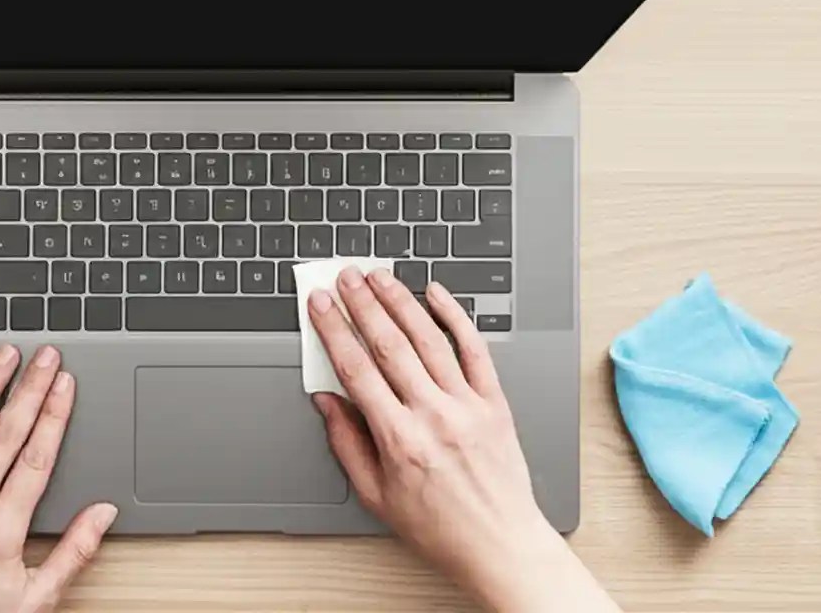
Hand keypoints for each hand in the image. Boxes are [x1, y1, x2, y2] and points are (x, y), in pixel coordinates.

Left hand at [0, 344, 116, 612]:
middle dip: (29, 388)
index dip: (54, 415)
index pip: (37, 456)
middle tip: (44, 355)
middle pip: (6, 433)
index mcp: (2, 528)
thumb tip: (102, 514)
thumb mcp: (34, 600)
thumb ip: (73, 553)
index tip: (65, 384)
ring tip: (3, 356)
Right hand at [309, 267, 616, 612]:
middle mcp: (433, 415)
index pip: (357, 369)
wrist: (500, 544)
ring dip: (400, 301)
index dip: (334, 330)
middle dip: (362, 304)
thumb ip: (347, 443)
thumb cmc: (439, 528)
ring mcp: (467, 405)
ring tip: (380, 276)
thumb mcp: (375, 495)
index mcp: (398, 440)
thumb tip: (326, 401)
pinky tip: (437, 294)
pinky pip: (474, 349)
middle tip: (345, 276)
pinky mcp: (494, 402)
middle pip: (389, 345)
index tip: (320, 305)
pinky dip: (455, 317)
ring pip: (429, 339)